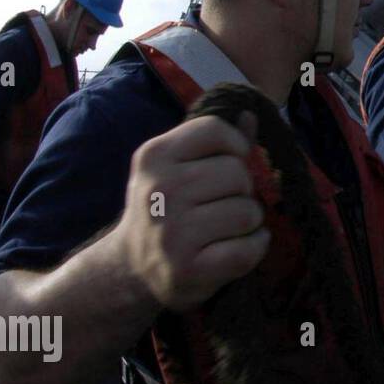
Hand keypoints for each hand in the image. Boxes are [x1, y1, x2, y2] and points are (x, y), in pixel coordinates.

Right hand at [116, 112, 269, 312]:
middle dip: (242, 190)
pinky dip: (254, 247)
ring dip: (249, 221)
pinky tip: (235, 248)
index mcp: (154, 156)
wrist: (130, 268)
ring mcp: (172, 233)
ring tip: (225, 228)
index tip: (226, 163)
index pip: (215, 130)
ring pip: (249, 212)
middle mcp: (159, 191)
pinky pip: (249, 249)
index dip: (235, 146)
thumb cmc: (164, 208)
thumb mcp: (176, 168)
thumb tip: (250, 115)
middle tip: (221, 205)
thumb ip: (214, 141)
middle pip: (238, 173)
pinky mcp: (189, 269)